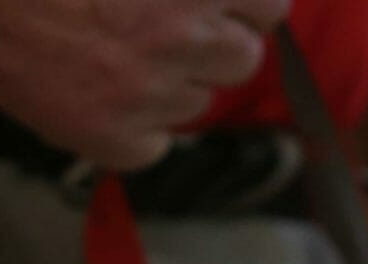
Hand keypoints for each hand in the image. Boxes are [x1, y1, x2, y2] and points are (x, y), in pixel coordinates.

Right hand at [0, 0, 289, 170]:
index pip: (270, 6)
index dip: (243, 8)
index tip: (220, 8)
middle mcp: (185, 36)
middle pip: (243, 60)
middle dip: (214, 49)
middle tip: (167, 36)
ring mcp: (151, 92)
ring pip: (196, 105)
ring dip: (169, 87)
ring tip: (114, 58)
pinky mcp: (116, 138)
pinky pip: (154, 145)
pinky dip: (134, 128)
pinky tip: (96, 93)